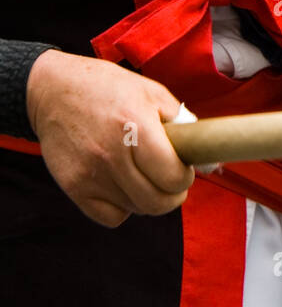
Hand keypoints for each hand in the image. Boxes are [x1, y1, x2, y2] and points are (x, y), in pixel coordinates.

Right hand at [26, 50, 193, 228]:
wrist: (52, 91)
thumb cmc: (107, 89)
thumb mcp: (149, 91)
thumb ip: (179, 119)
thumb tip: (203, 150)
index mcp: (134, 125)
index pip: (172, 176)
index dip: (184, 177)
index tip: (183, 169)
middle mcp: (111, 153)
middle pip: (156, 202)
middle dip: (172, 195)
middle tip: (171, 182)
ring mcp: (90, 174)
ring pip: (136, 209)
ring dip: (147, 198)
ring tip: (143, 176)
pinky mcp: (73, 187)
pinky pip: (110, 217)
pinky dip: (122, 208)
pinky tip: (121, 186)